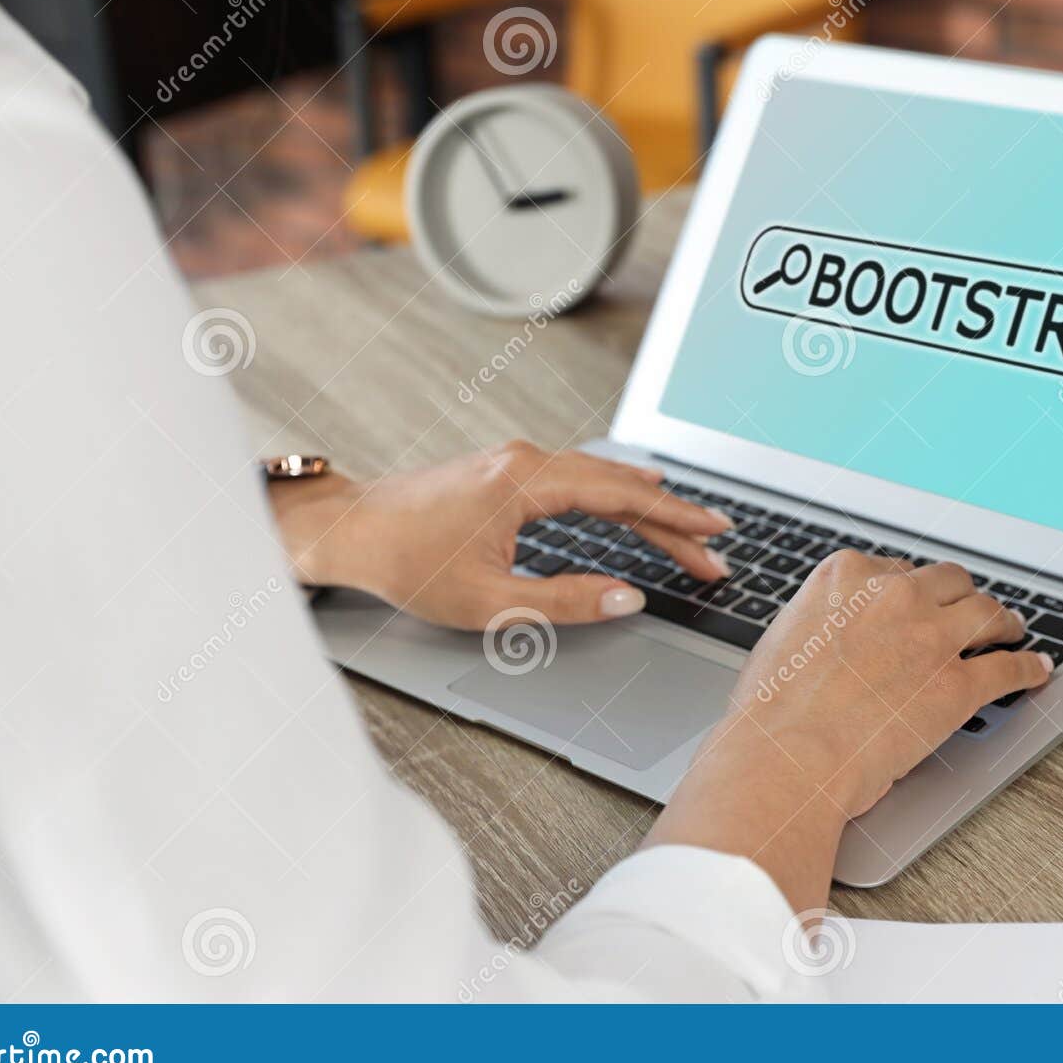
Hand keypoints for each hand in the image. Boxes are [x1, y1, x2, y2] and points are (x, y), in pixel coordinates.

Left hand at [269, 441, 731, 628]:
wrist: (348, 530)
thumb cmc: (405, 563)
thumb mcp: (489, 601)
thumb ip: (566, 602)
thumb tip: (628, 599)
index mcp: (525, 482)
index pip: (621, 497)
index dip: (674, 520)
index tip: (714, 534)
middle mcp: (524, 460)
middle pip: (619, 486)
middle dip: (671, 520)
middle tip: (714, 549)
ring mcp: (513, 460)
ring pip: (599, 479)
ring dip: (645, 507)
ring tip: (687, 530)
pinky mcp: (503, 470)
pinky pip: (576, 477)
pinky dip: (613, 494)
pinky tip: (630, 498)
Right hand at [645, 551, 1050, 912]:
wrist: (787, 754)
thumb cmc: (771, 711)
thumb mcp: (785, 640)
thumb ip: (822, 625)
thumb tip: (833, 640)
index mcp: (846, 577)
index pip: (894, 569)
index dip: (911, 590)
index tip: (918, 603)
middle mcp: (893, 594)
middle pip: (948, 581)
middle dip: (960, 596)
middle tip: (968, 611)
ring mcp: (931, 636)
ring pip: (986, 613)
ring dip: (1002, 622)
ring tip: (1010, 632)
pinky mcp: (959, 684)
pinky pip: (1008, 669)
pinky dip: (1027, 669)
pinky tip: (1035, 671)